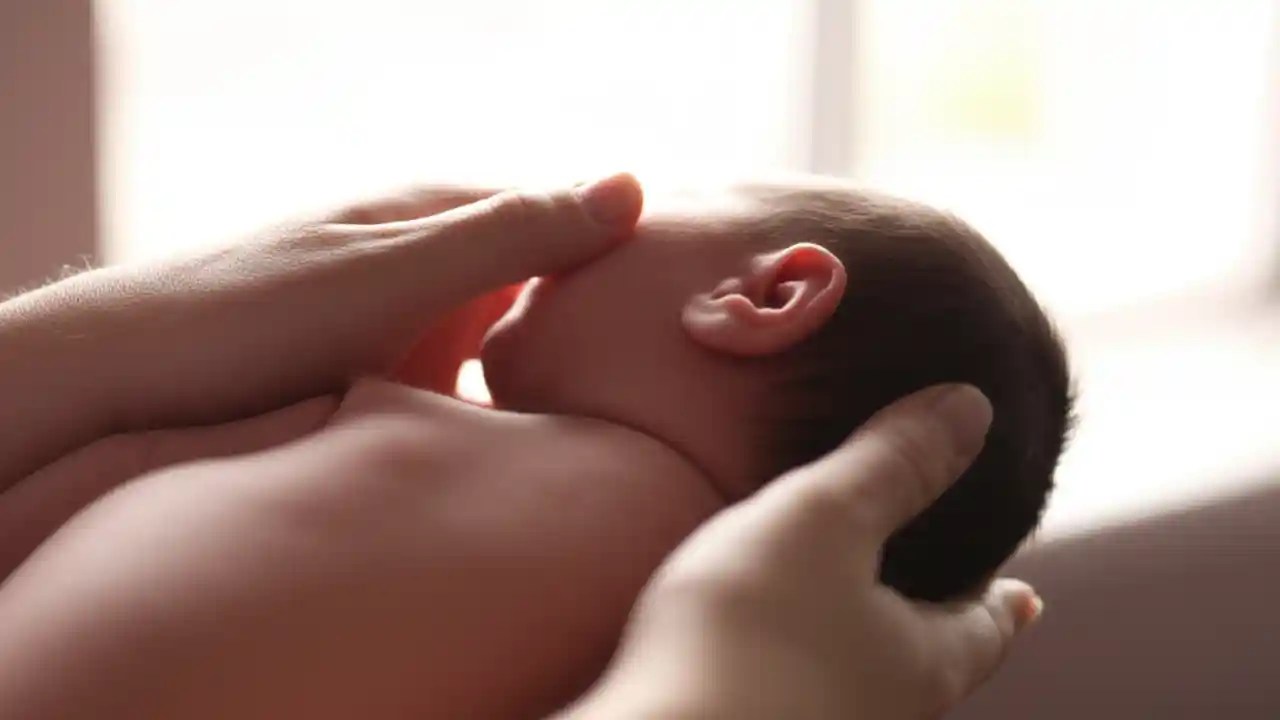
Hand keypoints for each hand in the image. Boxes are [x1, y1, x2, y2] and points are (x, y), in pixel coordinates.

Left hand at [0, 173, 641, 489]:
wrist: (132, 368)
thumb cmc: (262, 315)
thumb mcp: (401, 274)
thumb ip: (512, 234)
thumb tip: (633, 189)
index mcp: (440, 209)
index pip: (566, 218)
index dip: (627, 259)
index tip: (684, 312)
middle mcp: (427, 250)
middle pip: (540, 277)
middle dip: (592, 315)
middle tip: (662, 372)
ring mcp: (403, 305)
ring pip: (503, 328)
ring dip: (546, 361)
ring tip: (609, 408)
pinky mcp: (378, 355)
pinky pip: (461, 370)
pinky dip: (494, 395)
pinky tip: (512, 430)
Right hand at [564, 384, 1041, 719]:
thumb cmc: (750, 635)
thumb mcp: (826, 520)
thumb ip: (894, 463)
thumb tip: (973, 409)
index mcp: (922, 662)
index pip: (987, 627)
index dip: (1004, 600)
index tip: (1026, 591)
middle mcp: (880, 710)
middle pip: (928, 657)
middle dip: (934, 616)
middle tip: (939, 582)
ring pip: (860, 674)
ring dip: (865, 634)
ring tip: (849, 598)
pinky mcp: (755, 719)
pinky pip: (798, 684)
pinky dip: (804, 653)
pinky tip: (767, 638)